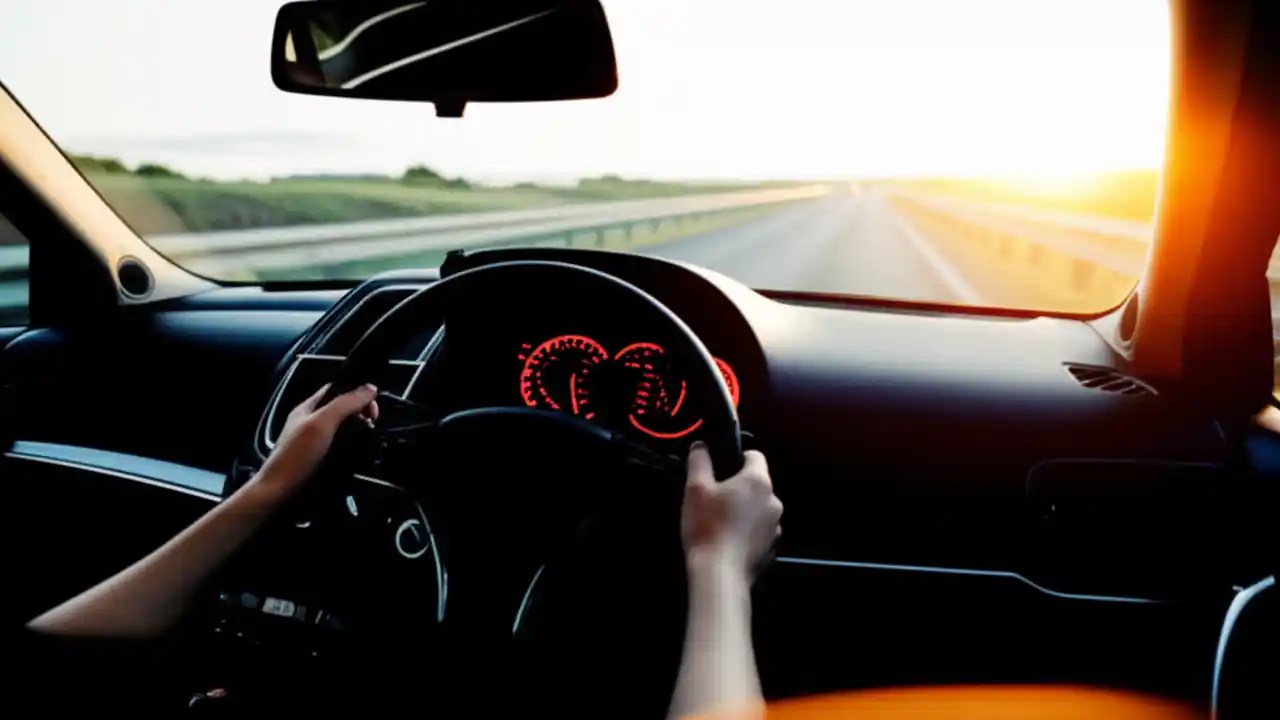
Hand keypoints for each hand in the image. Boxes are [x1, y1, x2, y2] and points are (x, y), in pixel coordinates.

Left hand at [250, 384, 379, 501]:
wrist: (280, 493)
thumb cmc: (298, 454)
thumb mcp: (322, 422)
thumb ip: (345, 403)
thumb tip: (372, 388)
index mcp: (308, 408)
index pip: (335, 390)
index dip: (355, 392)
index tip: (372, 405)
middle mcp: (312, 423)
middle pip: (342, 410)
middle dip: (360, 413)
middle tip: (373, 425)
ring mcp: (315, 443)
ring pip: (344, 430)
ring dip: (359, 432)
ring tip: (371, 439)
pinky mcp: (321, 461)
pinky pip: (342, 449)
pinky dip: (354, 449)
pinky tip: (362, 454)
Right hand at [681, 443, 781, 578]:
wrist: (719, 573)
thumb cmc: (707, 526)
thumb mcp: (695, 489)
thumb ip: (699, 461)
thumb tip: (701, 446)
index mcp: (758, 481)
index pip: (755, 455)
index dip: (738, 458)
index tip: (722, 469)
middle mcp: (773, 500)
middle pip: (757, 483)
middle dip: (739, 487)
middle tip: (714, 498)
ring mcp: (775, 525)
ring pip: (759, 508)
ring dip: (744, 509)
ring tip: (720, 522)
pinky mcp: (772, 547)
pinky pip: (759, 530)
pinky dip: (748, 531)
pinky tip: (728, 540)